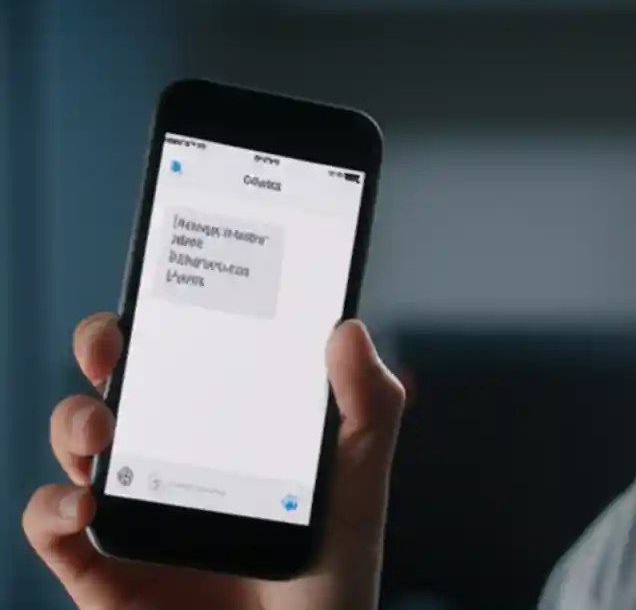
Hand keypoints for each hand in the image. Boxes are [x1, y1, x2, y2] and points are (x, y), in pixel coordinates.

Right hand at [23, 312, 405, 609]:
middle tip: (112, 342)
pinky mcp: (103, 571)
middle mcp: (175, 459)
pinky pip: (51, 529)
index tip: (166, 279)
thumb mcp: (358, 486)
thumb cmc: (330, 575)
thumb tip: (348, 325)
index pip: (189, 354)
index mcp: (230, 428)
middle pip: (120, 383)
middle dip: (102, 347)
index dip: (167, 311)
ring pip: (77, 443)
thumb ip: (367, 409)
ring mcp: (135, 511)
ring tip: (102, 428)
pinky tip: (82, 503)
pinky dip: (49, 508)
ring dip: (73, 419)